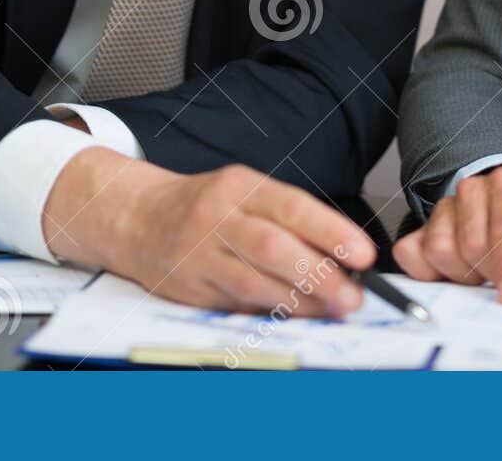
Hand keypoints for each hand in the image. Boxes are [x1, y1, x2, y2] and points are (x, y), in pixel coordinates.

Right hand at [42, 149, 375, 317]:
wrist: (137, 217)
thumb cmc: (206, 206)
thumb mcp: (246, 193)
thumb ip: (289, 220)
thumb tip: (343, 256)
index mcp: (240, 186)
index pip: (291, 206)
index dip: (332, 231)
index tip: (364, 254)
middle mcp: (216, 216)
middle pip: (272, 247)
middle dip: (318, 275)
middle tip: (353, 296)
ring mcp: (198, 253)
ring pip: (252, 281)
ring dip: (298, 301)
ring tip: (332, 309)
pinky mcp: (187, 287)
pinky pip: (233, 304)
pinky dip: (267, 313)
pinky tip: (294, 316)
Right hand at [392, 165, 501, 302]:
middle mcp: (473, 189)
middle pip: (471, 245)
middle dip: (493, 273)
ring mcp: (444, 208)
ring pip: (441, 251)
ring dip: (466, 276)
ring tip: (488, 275)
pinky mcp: (421, 228)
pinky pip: (412, 255)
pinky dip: (431, 274)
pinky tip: (457, 277)